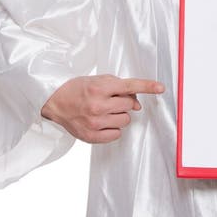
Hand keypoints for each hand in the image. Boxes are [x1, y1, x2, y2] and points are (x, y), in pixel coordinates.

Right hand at [40, 74, 164, 143]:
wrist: (55, 102)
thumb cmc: (78, 89)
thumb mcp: (98, 80)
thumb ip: (119, 88)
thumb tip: (137, 103)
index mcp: (99, 87)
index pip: (129, 86)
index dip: (147, 86)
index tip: (161, 88)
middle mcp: (98, 105)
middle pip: (129, 105)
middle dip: (125, 102)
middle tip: (112, 100)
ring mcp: (95, 122)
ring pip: (125, 121)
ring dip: (119, 116)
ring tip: (105, 111)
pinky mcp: (91, 136)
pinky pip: (116, 135)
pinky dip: (113, 129)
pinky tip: (102, 122)